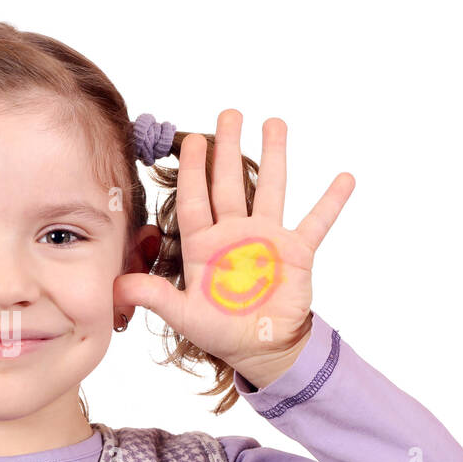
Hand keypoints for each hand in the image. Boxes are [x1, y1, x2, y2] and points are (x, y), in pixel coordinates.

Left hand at [114, 109, 353, 387]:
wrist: (259, 348)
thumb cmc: (219, 330)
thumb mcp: (183, 315)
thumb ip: (154, 296)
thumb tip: (117, 287)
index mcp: (204, 244)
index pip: (195, 199)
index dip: (193, 170)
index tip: (192, 139)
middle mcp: (234, 233)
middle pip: (229, 182)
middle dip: (229, 148)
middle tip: (229, 113)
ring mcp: (267, 238)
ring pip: (270, 189)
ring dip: (274, 156)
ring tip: (274, 122)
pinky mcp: (297, 252)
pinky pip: (316, 222)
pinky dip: (331, 202)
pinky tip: (345, 178)